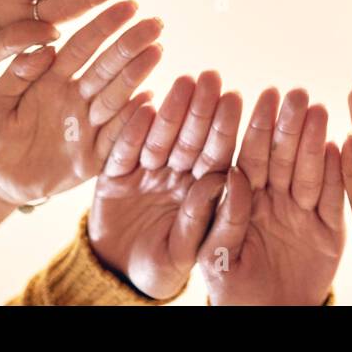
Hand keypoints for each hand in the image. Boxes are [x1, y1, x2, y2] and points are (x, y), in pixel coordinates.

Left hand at [0, 1, 161, 205]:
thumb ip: (15, 76)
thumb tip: (45, 48)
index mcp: (51, 78)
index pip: (82, 46)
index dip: (104, 26)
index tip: (127, 5)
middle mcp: (76, 96)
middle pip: (107, 66)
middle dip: (131, 44)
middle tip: (155, 23)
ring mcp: (88, 124)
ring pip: (117, 95)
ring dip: (137, 73)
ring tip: (157, 50)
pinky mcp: (95, 155)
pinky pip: (116, 136)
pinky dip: (133, 120)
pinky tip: (150, 100)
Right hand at [89, 72, 242, 300]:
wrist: (117, 275)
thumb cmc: (161, 266)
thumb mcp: (183, 252)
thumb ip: (201, 218)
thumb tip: (224, 178)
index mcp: (202, 188)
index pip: (217, 154)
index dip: (225, 127)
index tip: (236, 98)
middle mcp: (177, 173)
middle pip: (191, 138)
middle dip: (200, 108)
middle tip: (211, 77)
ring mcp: (146, 170)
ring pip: (160, 137)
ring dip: (171, 110)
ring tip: (182, 82)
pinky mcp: (115, 173)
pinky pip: (123, 149)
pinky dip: (130, 129)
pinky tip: (142, 104)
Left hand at [198, 88, 343, 303]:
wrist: (269, 319)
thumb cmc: (232, 290)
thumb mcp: (216, 257)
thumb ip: (223, 217)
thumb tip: (233, 174)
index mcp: (242, 197)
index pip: (248, 155)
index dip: (255, 126)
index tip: (261, 96)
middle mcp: (274, 197)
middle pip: (281, 155)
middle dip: (288, 124)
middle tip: (296, 94)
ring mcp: (303, 210)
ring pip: (309, 170)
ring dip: (314, 140)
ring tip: (320, 110)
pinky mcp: (330, 228)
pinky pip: (335, 198)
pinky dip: (340, 174)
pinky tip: (342, 146)